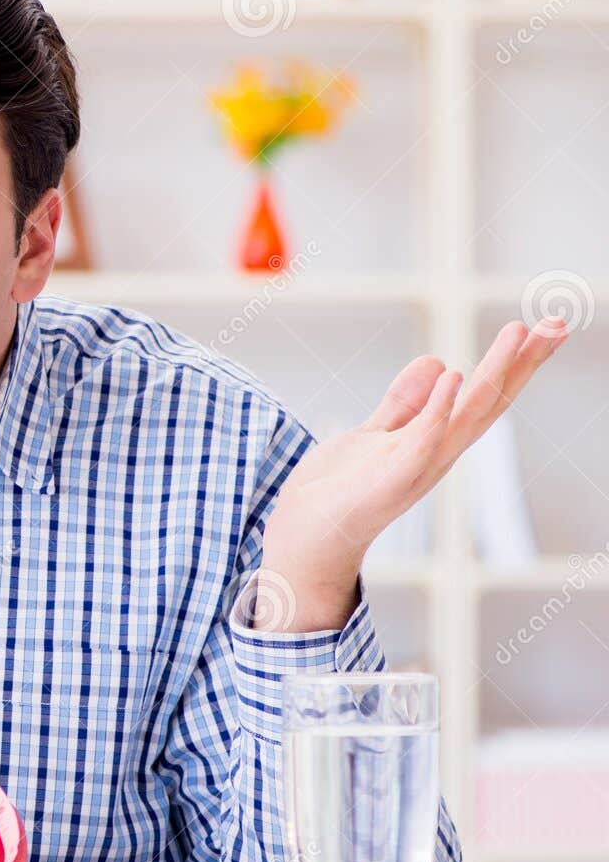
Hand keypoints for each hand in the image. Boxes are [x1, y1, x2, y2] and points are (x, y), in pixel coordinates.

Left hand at [257, 317, 569, 630]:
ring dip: (493, 373)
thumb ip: (404, 403)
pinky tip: (453, 374)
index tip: (545, 326)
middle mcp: (434, 455)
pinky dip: (439, 409)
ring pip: (465, 416)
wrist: (305, 538)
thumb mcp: (372, 434)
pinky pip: (421, 440)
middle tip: (557, 323)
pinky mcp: (390, 480)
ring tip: (519, 332)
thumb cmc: (336, 492)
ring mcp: (416, 468)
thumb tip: (440, 361)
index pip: (482, 397)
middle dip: (522, 365)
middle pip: (488, 404)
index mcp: (433, 442)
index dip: (513, 364)